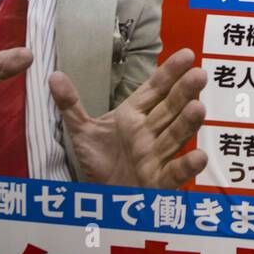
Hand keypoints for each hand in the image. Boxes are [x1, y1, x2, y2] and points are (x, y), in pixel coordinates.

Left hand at [50, 48, 207, 188]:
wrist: (102, 197)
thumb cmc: (101, 162)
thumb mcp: (83, 132)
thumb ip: (70, 104)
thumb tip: (54, 76)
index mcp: (134, 115)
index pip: (154, 89)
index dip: (169, 73)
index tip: (187, 55)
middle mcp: (150, 132)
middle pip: (170, 108)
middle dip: (184, 92)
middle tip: (199, 74)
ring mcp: (157, 156)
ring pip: (175, 136)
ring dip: (188, 123)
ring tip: (198, 107)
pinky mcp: (159, 181)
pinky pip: (175, 173)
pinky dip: (186, 166)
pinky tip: (198, 156)